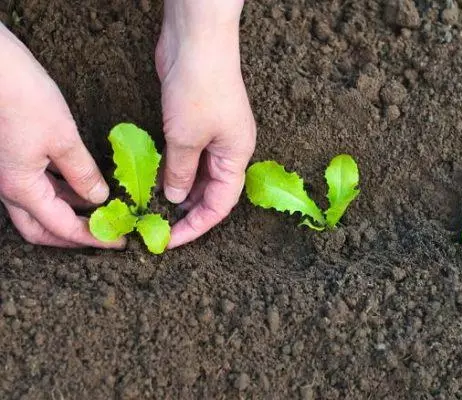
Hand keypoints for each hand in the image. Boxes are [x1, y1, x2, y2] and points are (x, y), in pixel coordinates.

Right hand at [0, 24, 123, 247]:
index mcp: (21, 187)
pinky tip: (81, 185)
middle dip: (73, 236)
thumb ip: (82, 173)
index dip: (93, 237)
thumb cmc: (22, 97)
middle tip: (104, 235)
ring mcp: (7, 173)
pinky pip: (35, 187)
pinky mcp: (10, 158)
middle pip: (41, 228)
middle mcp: (8, 187)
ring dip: (68, 213)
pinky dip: (60, 193)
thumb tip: (98, 197)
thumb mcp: (63, 138)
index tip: (119, 241)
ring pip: (38, 208)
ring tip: (101, 210)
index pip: (62, 227)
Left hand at [156, 1, 255, 247]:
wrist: (197, 41)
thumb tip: (174, 197)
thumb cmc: (200, 87)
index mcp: (237, 156)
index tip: (170, 240)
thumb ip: (179, 173)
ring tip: (153, 209)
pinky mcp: (197, 123)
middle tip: (158, 228)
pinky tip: (155, 180)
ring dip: (178, 192)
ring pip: (198, 176)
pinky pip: (187, 157)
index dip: (196, 226)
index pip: (220, 204)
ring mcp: (214, 136)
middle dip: (186, 212)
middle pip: (212, 193)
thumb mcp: (185, 138)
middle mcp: (230, 150)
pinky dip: (173, 170)